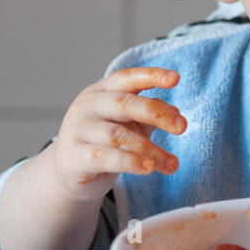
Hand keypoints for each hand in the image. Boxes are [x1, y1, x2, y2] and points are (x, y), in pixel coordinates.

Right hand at [48, 66, 186, 202]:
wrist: (68, 173)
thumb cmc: (102, 143)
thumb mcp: (126, 125)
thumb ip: (148, 117)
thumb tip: (175, 113)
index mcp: (101, 92)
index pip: (127, 78)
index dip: (151, 75)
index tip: (176, 79)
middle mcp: (88, 106)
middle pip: (124, 103)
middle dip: (156, 113)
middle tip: (182, 127)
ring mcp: (78, 130)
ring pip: (119, 136)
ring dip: (151, 150)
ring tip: (172, 164)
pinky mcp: (75, 156)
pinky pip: (106, 158)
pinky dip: (130, 162)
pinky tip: (149, 168)